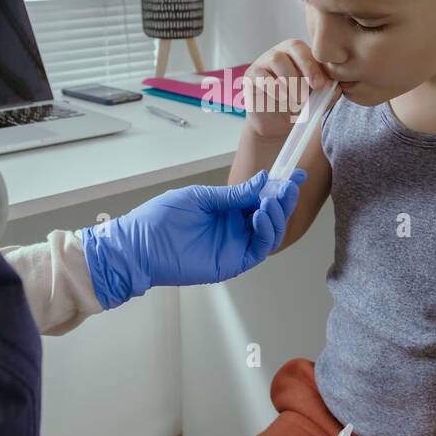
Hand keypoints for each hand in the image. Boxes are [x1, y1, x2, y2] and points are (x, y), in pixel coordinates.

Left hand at [78, 168, 306, 307]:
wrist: (141, 245)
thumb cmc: (161, 218)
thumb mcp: (200, 197)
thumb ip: (232, 194)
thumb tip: (262, 181)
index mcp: (227, 208)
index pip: (260, 197)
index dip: (278, 187)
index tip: (295, 174)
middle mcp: (235, 227)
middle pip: (270, 215)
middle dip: (284, 200)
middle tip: (291, 185)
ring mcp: (236, 245)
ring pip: (269, 232)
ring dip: (277, 215)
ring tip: (274, 201)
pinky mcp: (233, 262)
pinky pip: (259, 249)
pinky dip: (266, 233)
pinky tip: (262, 217)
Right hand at [242, 39, 339, 139]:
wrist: (278, 123)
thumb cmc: (300, 105)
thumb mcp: (319, 99)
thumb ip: (329, 92)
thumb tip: (337, 87)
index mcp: (300, 53)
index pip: (308, 48)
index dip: (315, 65)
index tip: (322, 86)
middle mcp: (281, 52)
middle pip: (293, 47)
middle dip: (306, 69)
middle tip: (312, 91)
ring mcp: (264, 61)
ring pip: (277, 60)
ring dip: (291, 81)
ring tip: (297, 100)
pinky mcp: (251, 76)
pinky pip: (262, 75)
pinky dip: (274, 88)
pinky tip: (282, 99)